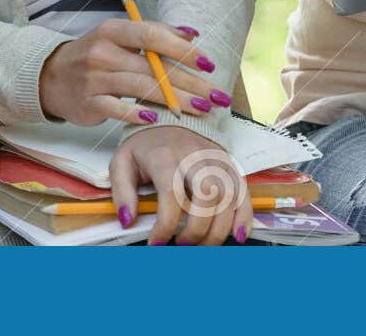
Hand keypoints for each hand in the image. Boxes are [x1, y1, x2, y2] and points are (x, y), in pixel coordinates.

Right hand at [38, 20, 230, 125]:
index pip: (151, 35)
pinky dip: (137, 113)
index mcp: (112, 30)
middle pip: (152, 67)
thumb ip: (152, 34)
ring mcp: (93, 78)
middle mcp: (102, 51)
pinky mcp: (88, 103)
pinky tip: (157, 118)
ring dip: (174, 100)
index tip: (208, 63)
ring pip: (140, 88)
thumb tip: (191, 34)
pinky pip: (117, 109)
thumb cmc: (96, 55)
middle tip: (216, 95)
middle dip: (189, 82)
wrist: (51, 77)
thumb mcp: (118, 37)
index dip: (181, 48)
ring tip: (201, 109)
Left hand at [110, 126, 250, 245]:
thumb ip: (121, 192)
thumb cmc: (145, 146)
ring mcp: (214, 159)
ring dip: (220, 228)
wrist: (168, 118)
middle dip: (198, 229)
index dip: (165, 224)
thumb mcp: (122, 162)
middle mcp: (193, 155)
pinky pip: (243, 191)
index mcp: (163, 155)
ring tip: (205, 246)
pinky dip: (244, 216)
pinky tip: (238, 235)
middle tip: (184, 245)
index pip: (170, 193)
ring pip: (228, 196)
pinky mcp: (228, 164)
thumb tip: (128, 220)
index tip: (156, 244)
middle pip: (207, 195)